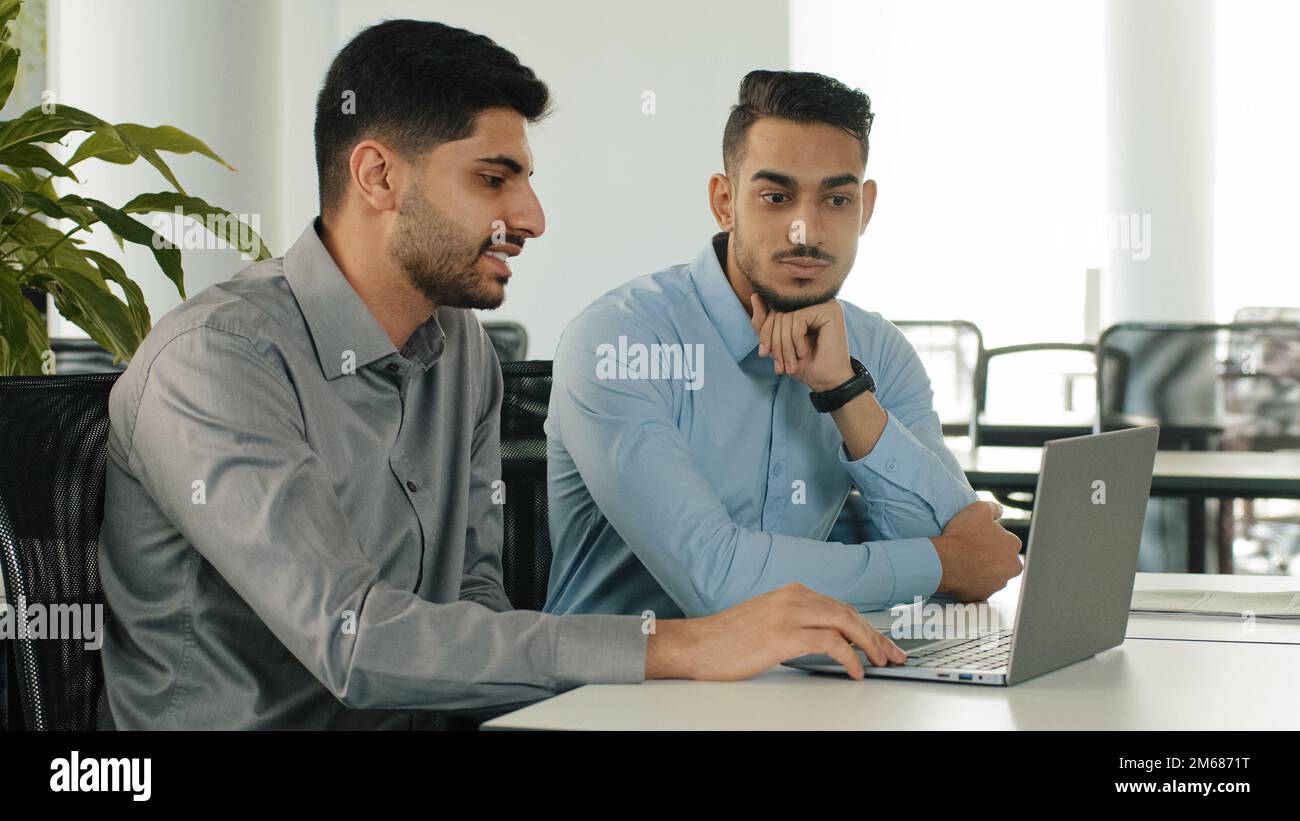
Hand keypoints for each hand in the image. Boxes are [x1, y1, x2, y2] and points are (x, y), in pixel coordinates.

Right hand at [645, 582, 906, 680]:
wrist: (697, 644)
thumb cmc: (727, 639)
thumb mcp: (768, 622)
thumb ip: (797, 623)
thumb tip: (829, 641)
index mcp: (791, 592)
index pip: (841, 606)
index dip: (867, 626)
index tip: (882, 643)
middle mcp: (793, 597)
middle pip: (849, 613)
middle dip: (875, 636)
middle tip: (892, 655)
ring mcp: (789, 613)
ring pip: (845, 623)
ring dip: (869, 645)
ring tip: (879, 663)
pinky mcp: (784, 634)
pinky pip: (830, 643)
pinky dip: (849, 657)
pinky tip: (855, 670)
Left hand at [750, 294, 854, 390]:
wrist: (827, 382)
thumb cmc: (804, 365)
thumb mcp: (776, 344)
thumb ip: (764, 323)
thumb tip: (754, 296)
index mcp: (803, 307)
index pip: (773, 310)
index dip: (764, 332)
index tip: (764, 353)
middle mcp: (814, 302)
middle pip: (778, 313)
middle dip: (774, 341)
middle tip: (779, 364)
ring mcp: (824, 304)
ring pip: (786, 317)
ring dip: (784, 345)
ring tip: (791, 363)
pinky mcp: (830, 310)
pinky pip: (798, 319)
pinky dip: (796, 339)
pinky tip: (804, 351)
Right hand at [931, 500, 1022, 600]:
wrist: (944, 561)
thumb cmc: (962, 535)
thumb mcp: (979, 509)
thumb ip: (994, 508)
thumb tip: (999, 510)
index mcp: (1013, 545)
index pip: (1007, 540)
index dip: (992, 537)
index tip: (979, 537)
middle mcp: (1011, 567)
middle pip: (1002, 559)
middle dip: (991, 556)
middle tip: (972, 550)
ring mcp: (998, 584)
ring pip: (992, 575)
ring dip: (982, 569)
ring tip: (964, 561)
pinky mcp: (983, 595)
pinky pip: (979, 587)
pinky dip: (972, 582)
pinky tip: (961, 573)